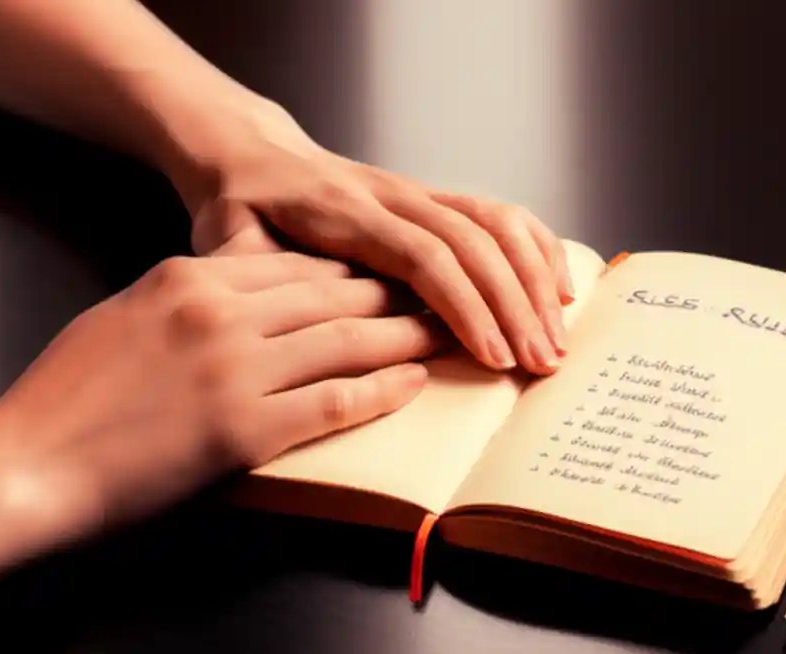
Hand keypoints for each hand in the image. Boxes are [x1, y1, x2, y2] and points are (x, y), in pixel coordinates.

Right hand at [0, 252, 440, 547]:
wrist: (29, 462)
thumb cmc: (65, 395)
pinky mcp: (245, 430)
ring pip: (344, 340)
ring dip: (404, 335)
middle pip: (332, 294)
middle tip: (440, 293)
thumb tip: (238, 292)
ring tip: (447, 331)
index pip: (294, 263)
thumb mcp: (125, 314)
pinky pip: (332, 402)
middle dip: (394, 293)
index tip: (389, 272)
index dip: (352, 269)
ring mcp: (236, 369)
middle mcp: (220, 312)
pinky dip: (381, 390)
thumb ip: (187, 296)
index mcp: (189, 278)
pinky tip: (413, 382)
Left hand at [179, 102, 572, 376]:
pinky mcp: (434, 200)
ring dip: (534, 281)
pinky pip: (499, 215)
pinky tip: (560, 288)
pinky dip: (536, 248)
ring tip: (558, 337)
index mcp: (344, 211)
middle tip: (542, 364)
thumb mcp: (225, 242)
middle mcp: (392, 195)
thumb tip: (279, 319)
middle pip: (473, 244)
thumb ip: (249, 276)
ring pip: (495, 225)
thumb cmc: (239, 208)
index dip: (464, 306)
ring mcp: (418, 193)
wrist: (253, 158)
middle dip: (515, 306)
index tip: (494, 355)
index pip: (423, 256)